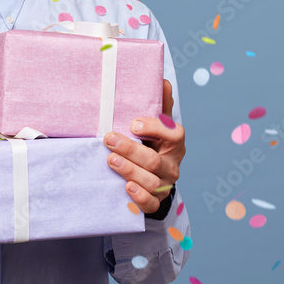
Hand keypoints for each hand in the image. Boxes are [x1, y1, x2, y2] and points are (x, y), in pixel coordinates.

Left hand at [104, 79, 184, 213]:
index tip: (133, 123)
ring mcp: (164, 184)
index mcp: (174, 143)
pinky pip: (150, 204)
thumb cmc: (153, 144)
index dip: (155, 128)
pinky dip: (139, 197)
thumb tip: (163, 80)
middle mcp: (171, 165)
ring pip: (150, 181)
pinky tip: (126, 188)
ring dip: (129, 170)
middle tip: (109, 139)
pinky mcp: (155, 201)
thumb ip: (159, 106)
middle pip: (154, 160)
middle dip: (131, 149)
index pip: (175, 134)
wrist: (153, 177)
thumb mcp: (157, 126)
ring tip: (111, 160)